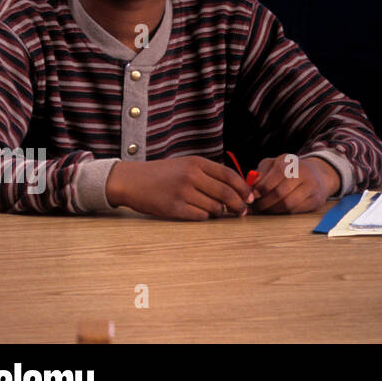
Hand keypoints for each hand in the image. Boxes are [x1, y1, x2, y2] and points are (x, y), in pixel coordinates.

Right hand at [105, 157, 251, 220]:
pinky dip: (204, 217)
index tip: (250, 197)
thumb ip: (208, 173)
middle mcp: (191, 176)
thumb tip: (235, 188)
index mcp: (197, 163)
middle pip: (225, 193)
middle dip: (238, 205)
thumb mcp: (186, 164)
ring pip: (214, 207)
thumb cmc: (161, 174)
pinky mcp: (173, 208)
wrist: (131, 180)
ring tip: (218, 212)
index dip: (243, 188)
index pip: (229, 175)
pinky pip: (199, 217)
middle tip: (242, 211)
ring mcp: (182, 192)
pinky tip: (201, 214)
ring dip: (219, 213)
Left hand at [249, 154, 339, 213]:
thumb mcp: (273, 166)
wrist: (316, 176)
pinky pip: (294, 210)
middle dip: (264, 202)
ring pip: (287, 204)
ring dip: (272, 210)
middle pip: (280, 192)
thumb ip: (260, 174)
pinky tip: (276, 210)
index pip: (277, 174)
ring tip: (264, 209)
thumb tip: (249, 186)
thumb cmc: (288, 172)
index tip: (252, 196)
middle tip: (255, 207)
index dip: (262, 187)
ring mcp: (311, 186)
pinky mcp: (315, 200)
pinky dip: (282, 213)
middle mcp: (303, 171)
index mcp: (290, 160)